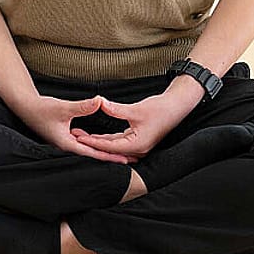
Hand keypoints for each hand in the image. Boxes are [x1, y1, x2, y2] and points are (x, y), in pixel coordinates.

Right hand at [15, 95, 134, 164]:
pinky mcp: (66, 136)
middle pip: (93, 155)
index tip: (124, 160)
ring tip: (121, 154)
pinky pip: (84, 143)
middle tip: (130, 160)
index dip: (109, 157)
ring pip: (89, 149)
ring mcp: (66, 142)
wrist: (26, 107)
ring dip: (104, 151)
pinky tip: (103, 142)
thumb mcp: (63, 107)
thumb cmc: (41, 108)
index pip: (92, 153)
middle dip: (111, 157)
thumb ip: (82, 106)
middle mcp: (67, 146)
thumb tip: (100, 101)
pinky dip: (95, 143)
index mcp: (67, 144)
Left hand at [72, 79, 201, 158]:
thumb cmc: (161, 109)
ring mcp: (139, 146)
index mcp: (137, 145)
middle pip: (110, 149)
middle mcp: (138, 149)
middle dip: (93, 143)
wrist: (177, 106)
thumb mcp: (136, 109)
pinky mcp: (139, 140)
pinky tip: (98, 135)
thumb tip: (99, 103)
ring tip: (83, 135)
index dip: (93, 141)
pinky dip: (109, 139)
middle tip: (76, 136)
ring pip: (114, 146)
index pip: (109, 146)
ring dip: (100, 141)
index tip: (79, 137)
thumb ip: (116, 109)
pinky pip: (120, 142)